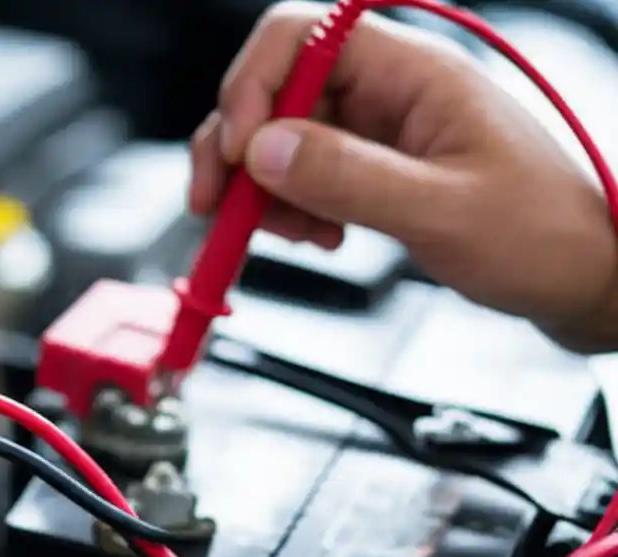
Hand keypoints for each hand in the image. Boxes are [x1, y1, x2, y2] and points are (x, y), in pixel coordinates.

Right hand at [190, 1, 617, 351]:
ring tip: (287, 234)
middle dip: (237, 147)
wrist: (588, 279)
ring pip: (280, 137)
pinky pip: (303, 175)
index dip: (253, 87)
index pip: (300, 36)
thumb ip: (348, 177)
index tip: (240, 154)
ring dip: (260, 188)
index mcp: (412, 74)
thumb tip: (263, 151)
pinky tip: (316, 237)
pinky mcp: (374, 171)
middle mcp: (387, 92)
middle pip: (275, 90)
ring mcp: (378, 132)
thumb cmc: (547, 236)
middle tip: (216, 205)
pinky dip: (288, 209)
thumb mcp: (443, 211)